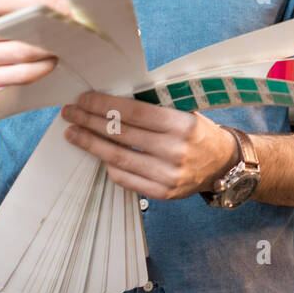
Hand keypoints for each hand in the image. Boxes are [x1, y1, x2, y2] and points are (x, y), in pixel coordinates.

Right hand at [0, 0, 72, 99]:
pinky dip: (43, 67)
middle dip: (53, 26)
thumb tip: (58, 2)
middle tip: (73, 25)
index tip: (67, 6)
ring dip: (52, 47)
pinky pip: (23, 74)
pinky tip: (51, 60)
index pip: (16, 0)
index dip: (46, 3)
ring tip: (66, 41)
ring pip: (26, 52)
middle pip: (23, 27)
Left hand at [59, 93, 240, 200]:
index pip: (133, 112)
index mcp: (182, 125)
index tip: (84, 99)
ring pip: (117, 158)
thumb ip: (153, 107)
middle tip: (70, 113)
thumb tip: (111, 100)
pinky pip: (125, 179)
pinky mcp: (162, 193)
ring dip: (90, 144)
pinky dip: (108, 165)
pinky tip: (98, 154)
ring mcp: (168, 175)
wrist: (223, 164)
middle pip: (120, 134)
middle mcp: (175, 151)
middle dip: (89, 121)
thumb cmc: (198, 132)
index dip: (104, 104)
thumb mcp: (184, 111)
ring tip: (73, 133)